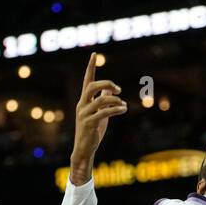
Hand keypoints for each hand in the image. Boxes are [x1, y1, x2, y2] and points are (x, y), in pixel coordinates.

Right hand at [69, 52, 126, 183]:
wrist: (84, 149)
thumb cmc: (92, 130)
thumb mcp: (99, 113)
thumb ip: (103, 100)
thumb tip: (110, 88)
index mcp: (84, 101)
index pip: (87, 80)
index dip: (90, 67)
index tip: (94, 54)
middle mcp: (82, 105)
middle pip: (91, 86)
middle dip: (106, 84)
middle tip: (118, 89)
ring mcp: (84, 114)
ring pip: (100, 100)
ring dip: (115, 100)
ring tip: (123, 104)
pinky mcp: (89, 124)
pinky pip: (104, 113)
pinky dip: (116, 109)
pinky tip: (123, 109)